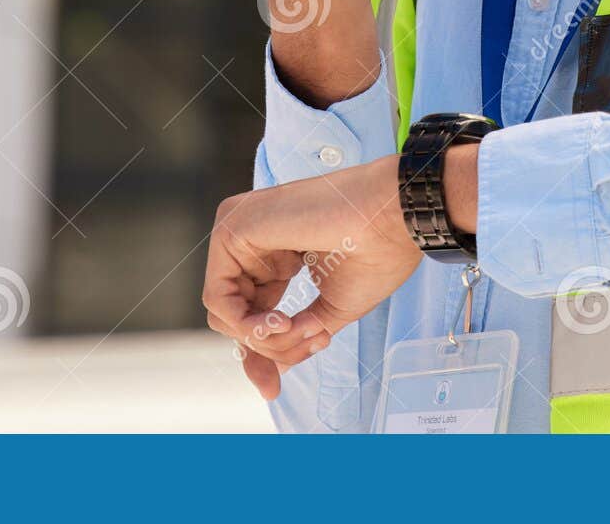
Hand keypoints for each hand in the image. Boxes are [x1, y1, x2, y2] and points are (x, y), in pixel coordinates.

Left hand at [204, 158, 421, 399]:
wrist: (391, 220)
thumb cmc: (374, 254)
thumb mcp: (328, 309)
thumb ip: (294, 335)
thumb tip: (273, 370)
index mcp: (274, 253)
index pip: (249, 312)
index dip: (262, 354)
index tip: (273, 389)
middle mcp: (252, 241)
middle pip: (233, 315)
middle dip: (264, 349)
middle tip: (303, 352)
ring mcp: (240, 230)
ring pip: (224, 311)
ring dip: (262, 338)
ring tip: (300, 331)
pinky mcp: (232, 228)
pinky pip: (219, 298)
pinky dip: (246, 323)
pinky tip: (281, 323)